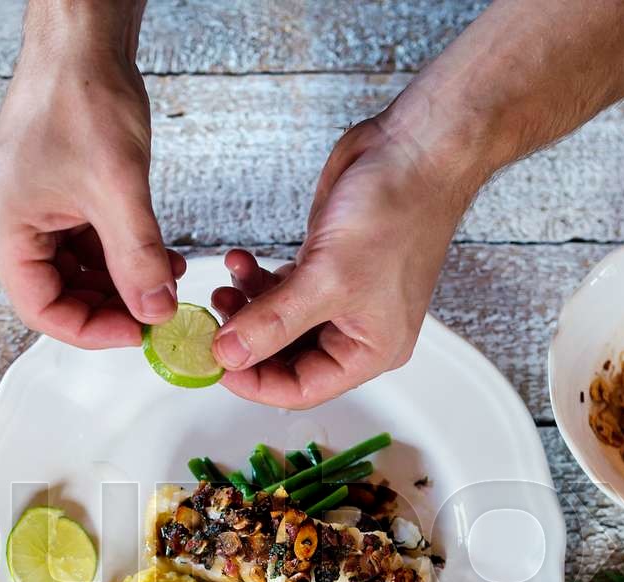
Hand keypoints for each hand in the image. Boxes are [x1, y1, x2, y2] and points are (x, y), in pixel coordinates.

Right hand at [0, 35, 182, 348]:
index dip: (92, 329)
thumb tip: (156, 311)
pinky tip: (155, 255)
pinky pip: (81, 242)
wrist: (81, 38)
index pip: (41, 309)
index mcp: (4, 228)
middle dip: (111, 305)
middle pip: (57, 293)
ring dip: (120, 280)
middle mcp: (6, 223)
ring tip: (165, 279)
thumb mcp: (119, 189)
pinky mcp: (49, 194)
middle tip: (158, 310)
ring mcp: (27, 208)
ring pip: (75, 270)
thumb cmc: (82, 95)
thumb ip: (138, 259)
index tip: (138, 331)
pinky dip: (118, 253)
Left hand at [210, 114, 480, 408]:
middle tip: (210, 325)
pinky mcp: (324, 267)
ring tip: (222, 289)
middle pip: (286, 359)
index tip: (215, 365)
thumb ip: (273, 323)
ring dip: (245, 308)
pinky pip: (280, 290)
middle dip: (246, 342)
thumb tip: (230, 354)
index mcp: (371, 349)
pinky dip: (255, 280)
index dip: (255, 382)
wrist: (413, 151)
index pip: (302, 389)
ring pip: (278, 323)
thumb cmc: (398, 213)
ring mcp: (339, 297)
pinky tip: (240, 262)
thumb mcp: (327, 279)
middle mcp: (356, 329)